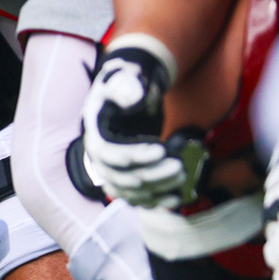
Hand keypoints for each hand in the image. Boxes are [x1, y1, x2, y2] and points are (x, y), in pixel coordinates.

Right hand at [81, 40, 192, 206]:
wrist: (130, 93)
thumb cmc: (127, 84)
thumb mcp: (125, 78)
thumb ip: (127, 86)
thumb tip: (134, 98)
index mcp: (95, 134)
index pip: (110, 154)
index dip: (134, 156)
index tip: (161, 150)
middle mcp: (99, 158)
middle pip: (122, 177)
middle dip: (152, 175)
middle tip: (180, 167)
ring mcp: (112, 171)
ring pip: (131, 191)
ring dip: (157, 189)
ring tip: (183, 177)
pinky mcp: (127, 178)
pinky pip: (138, 198)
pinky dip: (156, 201)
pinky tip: (176, 198)